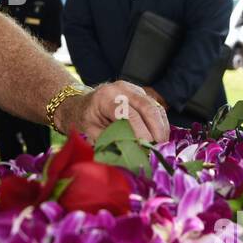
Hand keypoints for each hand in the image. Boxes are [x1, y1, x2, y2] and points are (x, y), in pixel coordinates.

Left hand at [55, 80, 169, 143]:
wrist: (81, 104)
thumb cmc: (84, 119)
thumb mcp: (89, 132)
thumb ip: (108, 140)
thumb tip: (128, 154)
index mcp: (105, 97)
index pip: (128, 113)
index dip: (140, 132)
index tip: (146, 149)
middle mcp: (121, 88)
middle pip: (147, 106)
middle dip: (156, 129)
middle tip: (159, 148)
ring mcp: (133, 89)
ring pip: (155, 106)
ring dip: (161, 127)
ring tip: (161, 146)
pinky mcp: (141, 94)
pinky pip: (156, 108)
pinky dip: (160, 123)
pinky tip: (160, 137)